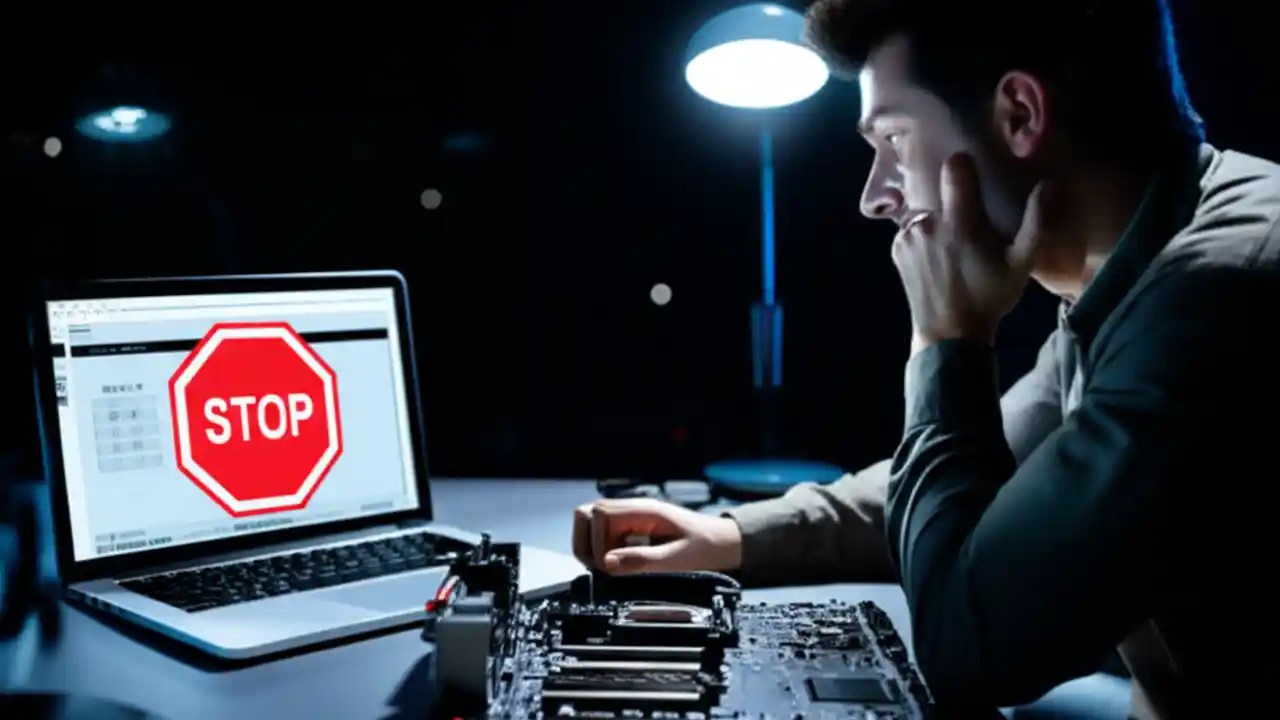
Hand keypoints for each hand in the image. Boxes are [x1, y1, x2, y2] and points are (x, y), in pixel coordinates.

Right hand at [572, 498, 742, 574]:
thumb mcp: (676, 559)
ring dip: (592, 546)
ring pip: (592, 522)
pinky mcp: (633, 527)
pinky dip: (603, 549)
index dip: (596, 541)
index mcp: (645, 511)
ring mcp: (632, 517)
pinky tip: (617, 565)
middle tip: (598, 567)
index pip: (600, 514)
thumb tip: (606, 563)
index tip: (606, 565)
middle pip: (588, 513)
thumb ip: (641, 560)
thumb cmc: (706, 547)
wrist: (724, 542)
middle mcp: (634, 509)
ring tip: (606, 568)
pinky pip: (605, 533)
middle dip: (585, 542)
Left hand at [891, 152, 1047, 352]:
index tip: (973, 174)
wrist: (949, 334)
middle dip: (955, 203)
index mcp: (959, 222)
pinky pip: (912, 229)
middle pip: (941, 192)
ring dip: (938, 221)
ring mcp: (908, 236)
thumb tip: (1048, 184)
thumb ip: (1036, 222)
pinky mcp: (897, 249)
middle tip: (970, 228)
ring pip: (927, 211)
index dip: (964, 166)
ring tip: (953, 247)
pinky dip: (923, 237)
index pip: (954, 168)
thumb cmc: (989, 297)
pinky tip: (937, 257)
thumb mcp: (1021, 263)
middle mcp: (928, 223)